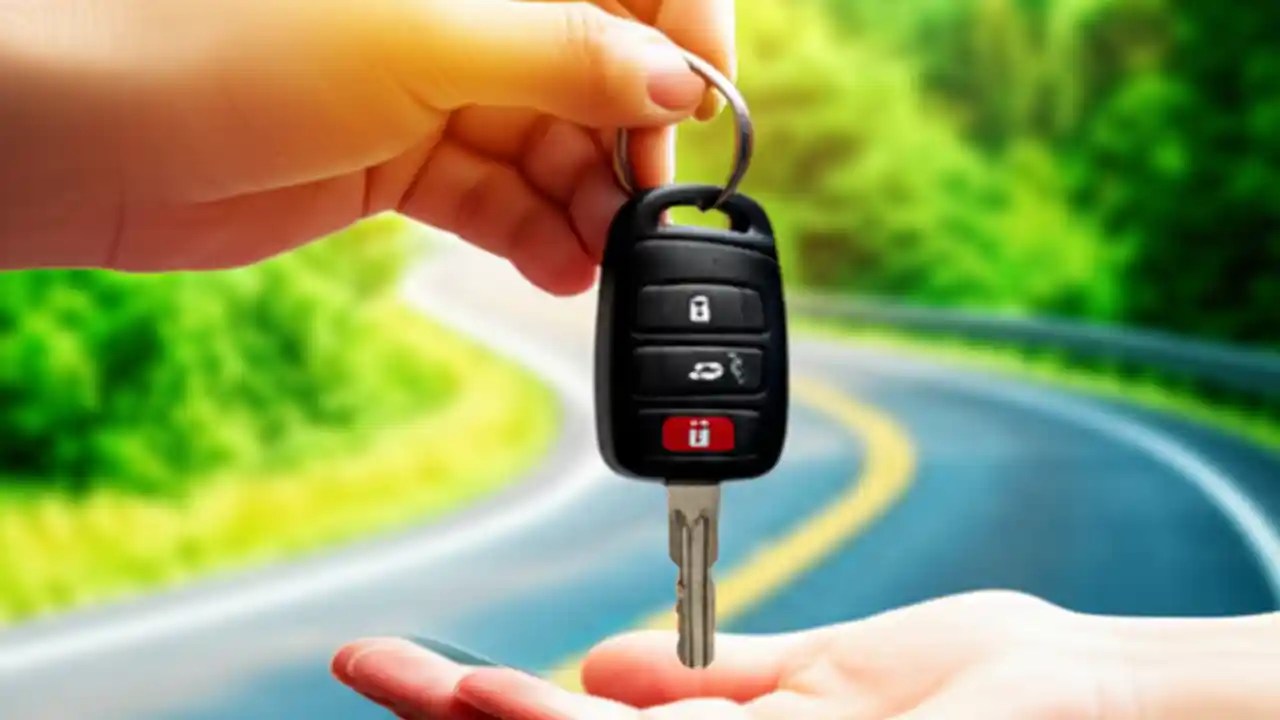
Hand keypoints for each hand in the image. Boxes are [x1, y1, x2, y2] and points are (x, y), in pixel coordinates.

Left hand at [0, 0, 732, 292]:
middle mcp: (472, 11)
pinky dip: (537, 236)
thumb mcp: (425, 42)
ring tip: (605, 261)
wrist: (95, 139)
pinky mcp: (409, 158)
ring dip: (592, 207)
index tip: (704, 105)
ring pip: (557, 144)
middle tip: (648, 213)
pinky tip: (559, 270)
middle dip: (635, 145)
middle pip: (602, 70)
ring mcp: (440, 85)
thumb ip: (565, 60)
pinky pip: (503, 196)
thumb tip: (680, 84)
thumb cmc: (225, 50)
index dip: (682, 32)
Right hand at [331, 591, 1279, 718]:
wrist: (1094, 700)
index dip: (499, 705)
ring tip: (418, 685)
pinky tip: (529, 699)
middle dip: (463, 716)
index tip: (432, 670)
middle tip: (375, 669)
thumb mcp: (821, 672)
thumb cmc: (978, 689)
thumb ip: (717, 676)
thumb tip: (603, 668)